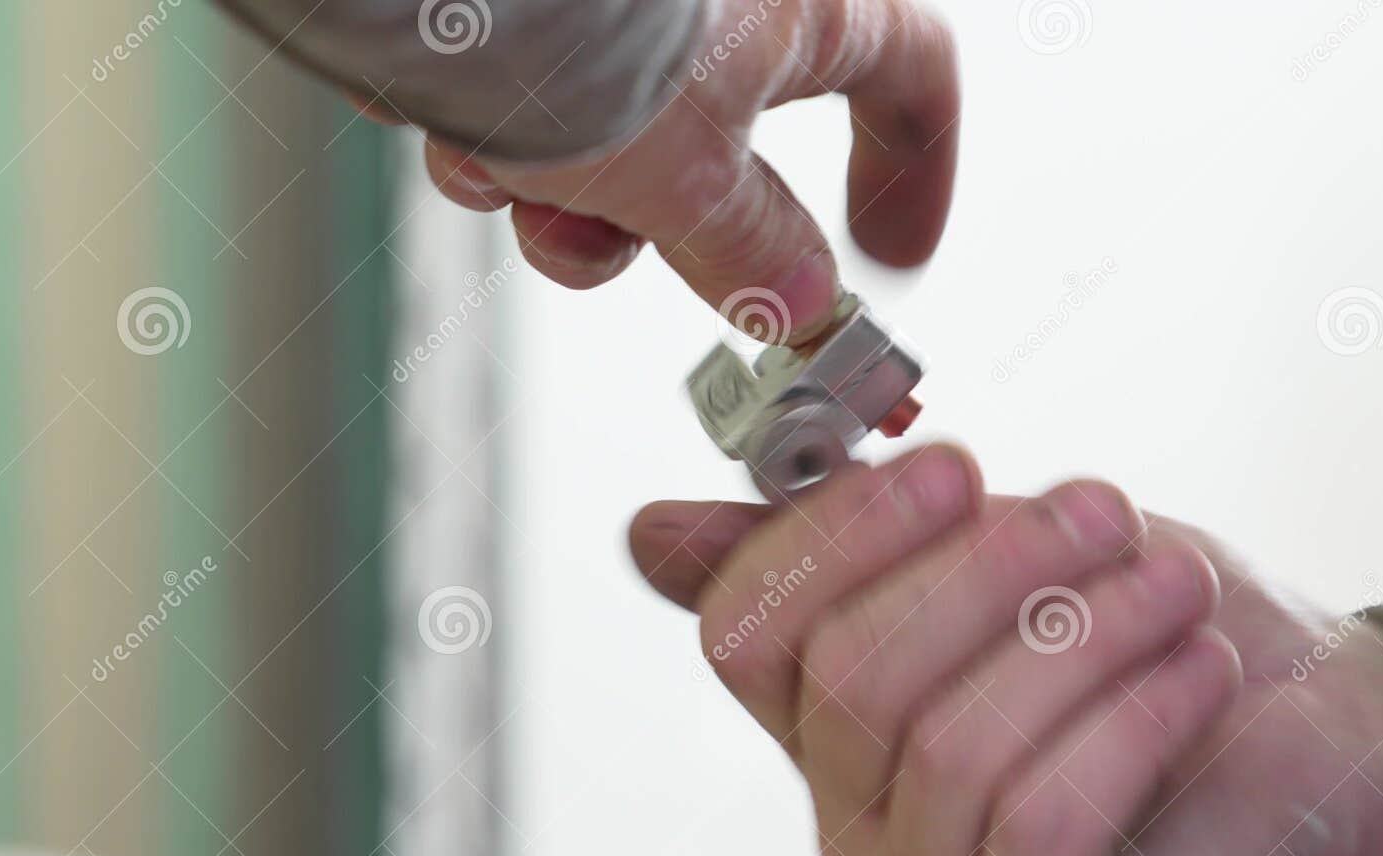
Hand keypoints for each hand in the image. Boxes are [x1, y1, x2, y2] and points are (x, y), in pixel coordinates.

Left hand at [407, 0, 959, 343]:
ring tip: (524, 181)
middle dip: (663, 222)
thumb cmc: (584, 20)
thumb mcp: (689, 176)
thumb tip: (796, 298)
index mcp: (807, 3)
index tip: (889, 248)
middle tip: (624, 243)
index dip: (914, 169)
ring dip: (565, 197)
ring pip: (617, 139)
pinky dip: (500, 143)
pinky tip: (468, 132)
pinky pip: (536, 105)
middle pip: (724, 144)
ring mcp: (620, 4)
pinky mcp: (532, 16)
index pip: (913, 76)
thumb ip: (751, 249)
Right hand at [628, 447, 1382, 855]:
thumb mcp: (991, 558)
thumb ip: (837, 544)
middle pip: (848, 678)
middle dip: (983, 568)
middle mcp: (860, 812)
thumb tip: (654, 533)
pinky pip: (1042, 829)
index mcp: (828, 714)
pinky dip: (1128, 723)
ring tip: (1169, 581)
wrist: (1307, 730)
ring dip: (1079, 634)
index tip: (946, 468)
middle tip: (1093, 510)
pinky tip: (1191, 668)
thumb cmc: (1145, 641)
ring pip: (949, 749)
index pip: (744, 630)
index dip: (830, 535)